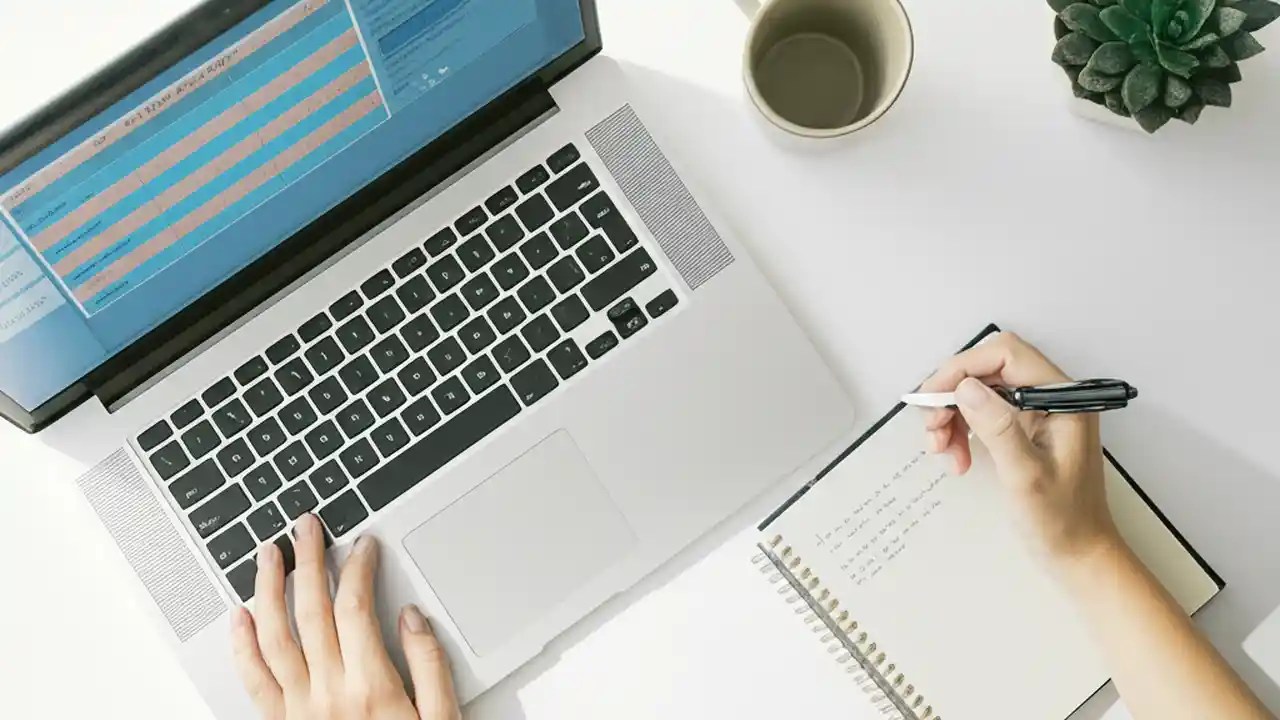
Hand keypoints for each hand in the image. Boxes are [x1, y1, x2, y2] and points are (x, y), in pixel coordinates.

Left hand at [230, 514, 461, 719]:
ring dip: (267, 589)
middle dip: (308, 560)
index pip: (355, 608)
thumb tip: (413, 618)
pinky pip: (253, 681)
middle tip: (307, 526)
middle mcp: (327, 695)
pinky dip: (242, 645)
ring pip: (272, 636)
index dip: (357, 568)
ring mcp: (298, 712)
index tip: (362, 544)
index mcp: (371, 688)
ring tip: (268, 555)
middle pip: (310, 611)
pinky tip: (239, 616)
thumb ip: (430, 668)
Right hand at [918, 332, 1119, 561]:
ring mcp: (1037, 414)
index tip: (934, 397)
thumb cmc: (1062, 522)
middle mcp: (1051, 398)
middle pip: (989, 370)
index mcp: (1063, 399)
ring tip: (941, 449)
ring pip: (981, 392)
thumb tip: (965, 388)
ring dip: (953, 416)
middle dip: (953, 394)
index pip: (1006, 355)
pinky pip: (984, 414)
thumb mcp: (1026, 476)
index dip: (963, 368)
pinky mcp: (1024, 430)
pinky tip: (956, 457)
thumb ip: (998, 428)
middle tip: (932, 428)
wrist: (1079, 555)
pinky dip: (962, 431)